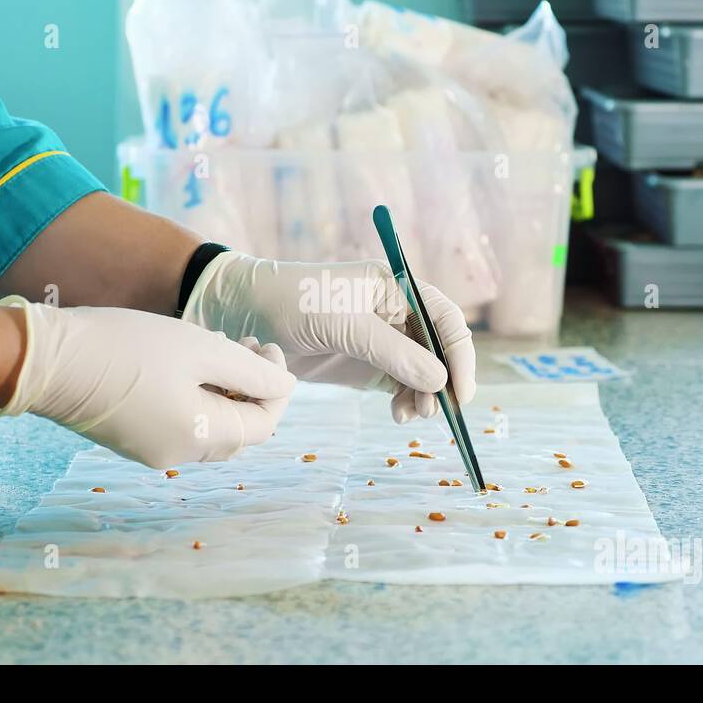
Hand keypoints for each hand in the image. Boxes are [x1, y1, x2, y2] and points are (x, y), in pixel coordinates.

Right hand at [0, 296, 294, 467]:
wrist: (47, 360)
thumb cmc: (127, 347)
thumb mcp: (200, 348)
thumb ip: (250, 370)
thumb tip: (284, 386)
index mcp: (201, 437)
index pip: (264, 424)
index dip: (277, 386)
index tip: (269, 346)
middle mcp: (179, 455)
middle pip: (238, 430)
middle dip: (252, 388)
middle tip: (247, 344)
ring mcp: (152, 452)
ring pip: (209, 428)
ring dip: (224, 392)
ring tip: (217, 348)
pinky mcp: (130, 440)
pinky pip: (179, 426)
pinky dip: (195, 399)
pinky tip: (185, 364)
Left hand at [182, 254, 475, 422]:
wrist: (242, 313)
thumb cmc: (291, 302)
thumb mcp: (343, 325)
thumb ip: (392, 352)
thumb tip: (440, 380)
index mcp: (395, 287)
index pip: (444, 318)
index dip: (460, 354)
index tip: (460, 391)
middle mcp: (394, 311)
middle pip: (438, 347)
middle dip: (442, 380)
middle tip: (437, 411)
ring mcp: (380, 339)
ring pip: (421, 370)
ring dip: (424, 394)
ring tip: (411, 415)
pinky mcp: (364, 362)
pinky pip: (398, 383)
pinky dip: (405, 399)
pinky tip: (398, 413)